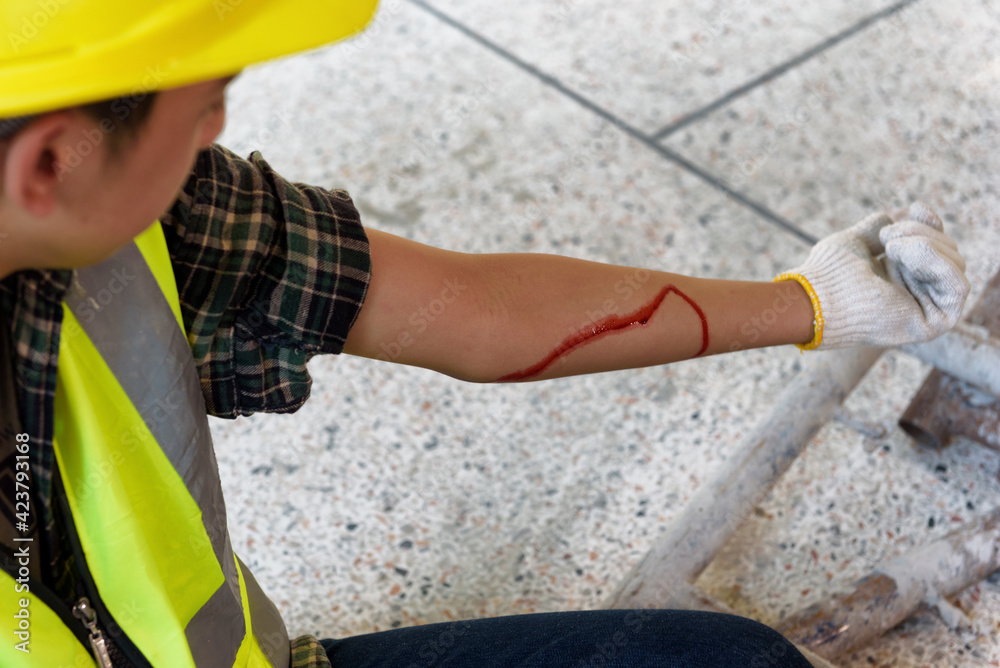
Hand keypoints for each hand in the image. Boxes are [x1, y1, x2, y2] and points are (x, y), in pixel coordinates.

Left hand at [775, 202, 969, 349]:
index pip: (934, 247)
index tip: (916, 207)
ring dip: (927, 245)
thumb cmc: (829, 272)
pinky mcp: (934, 323)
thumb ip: (876, 230)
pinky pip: (958, 286)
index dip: (930, 225)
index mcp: (899, 278)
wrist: (818, 295)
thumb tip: (892, 217)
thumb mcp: (856, 242)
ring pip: (956, 265)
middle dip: (922, 234)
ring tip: (891, 247)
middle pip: (949, 252)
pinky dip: (939, 263)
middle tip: (887, 237)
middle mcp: (916, 295)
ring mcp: (926, 310)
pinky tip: (907, 255)